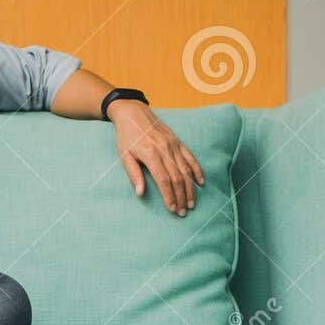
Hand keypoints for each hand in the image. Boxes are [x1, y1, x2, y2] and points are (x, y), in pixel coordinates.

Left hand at [109, 101, 203, 216]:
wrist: (133, 113)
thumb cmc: (126, 137)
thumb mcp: (124, 156)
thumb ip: (134, 175)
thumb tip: (140, 193)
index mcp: (151, 154)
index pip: (164, 180)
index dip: (169, 196)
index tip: (172, 209)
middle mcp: (166, 149)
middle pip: (177, 178)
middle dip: (181, 197)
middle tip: (183, 212)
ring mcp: (174, 145)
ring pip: (186, 170)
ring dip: (190, 188)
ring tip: (191, 203)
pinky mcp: (178, 141)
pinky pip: (190, 157)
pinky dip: (197, 170)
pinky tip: (200, 182)